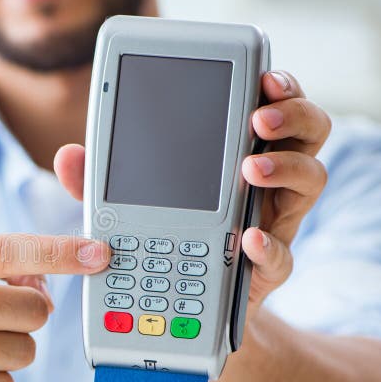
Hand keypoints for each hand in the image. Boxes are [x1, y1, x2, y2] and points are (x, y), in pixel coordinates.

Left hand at [54, 70, 329, 314]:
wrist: (190, 306)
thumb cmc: (166, 238)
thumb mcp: (127, 203)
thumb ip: (101, 181)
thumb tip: (67, 156)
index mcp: (239, 151)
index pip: (272, 106)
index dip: (278, 86)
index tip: (264, 75)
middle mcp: (269, 180)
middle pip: (310, 132)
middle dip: (293, 115)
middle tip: (260, 119)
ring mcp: (275, 220)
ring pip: (313, 179)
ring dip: (287, 168)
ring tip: (250, 169)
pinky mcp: (269, 267)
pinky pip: (285, 253)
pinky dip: (268, 244)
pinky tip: (248, 238)